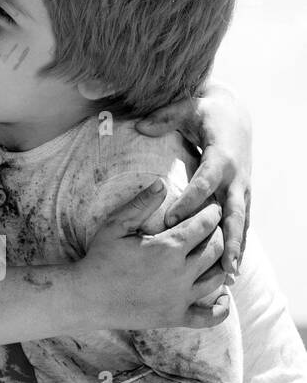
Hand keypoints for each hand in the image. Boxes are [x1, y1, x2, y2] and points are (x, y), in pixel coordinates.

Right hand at [78, 179, 229, 329]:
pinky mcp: (176, 317)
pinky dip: (222, 308)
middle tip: (218, 227)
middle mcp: (181, 273)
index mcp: (168, 248)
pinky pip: (210, 317)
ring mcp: (180, 297)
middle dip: (220, 234)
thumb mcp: (115, 226)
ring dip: (222, 264)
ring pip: (217, 278)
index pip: (203, 225)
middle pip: (216, 249)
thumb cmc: (99, 258)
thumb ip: (140, 204)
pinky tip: (223, 296)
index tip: (214, 206)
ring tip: (218, 254)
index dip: (212, 213)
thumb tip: (161, 182)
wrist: (88, 297)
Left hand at [136, 82, 250, 273]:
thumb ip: (163, 118)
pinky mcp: (243, 195)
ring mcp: (242, 188)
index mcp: (221, 157)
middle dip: (226, 239)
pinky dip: (239, 244)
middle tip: (219, 263)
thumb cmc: (205, 113)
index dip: (189, 202)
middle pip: (232, 212)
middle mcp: (236, 177)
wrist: (235, 115)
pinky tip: (232, 267)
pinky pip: (243, 223)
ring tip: (229, 274)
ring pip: (241, 223)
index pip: (204, 183)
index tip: (171, 221)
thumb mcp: (185, 108)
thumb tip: (140, 127)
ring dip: (237, 248)